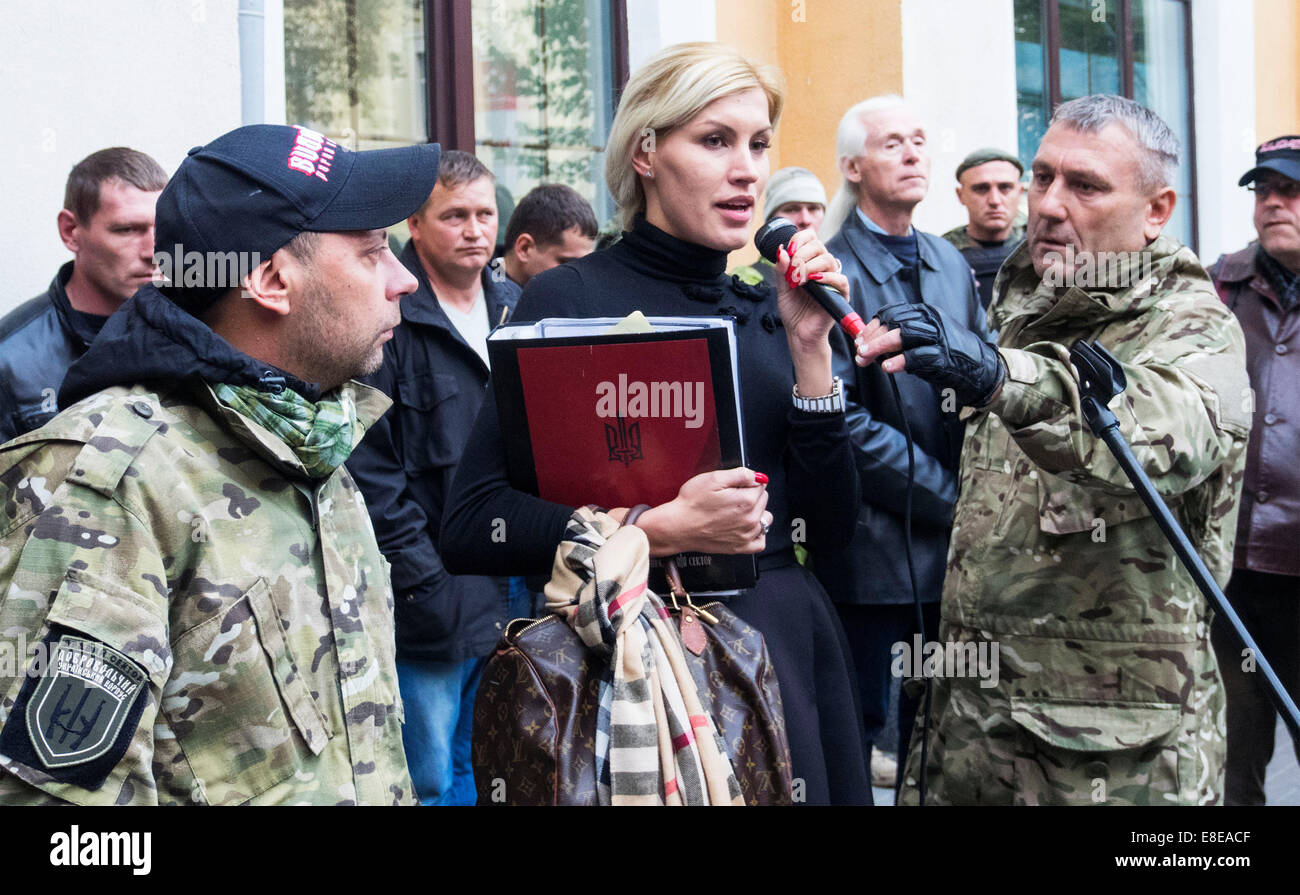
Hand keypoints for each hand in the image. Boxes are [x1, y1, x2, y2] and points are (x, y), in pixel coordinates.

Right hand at [631, 468, 772, 556]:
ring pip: (764, 518)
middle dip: (751, 495)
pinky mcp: (740, 547)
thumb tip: (758, 476)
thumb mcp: (713, 478)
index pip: (761, 485)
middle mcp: (750, 519)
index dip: (746, 482)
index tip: (734, 486)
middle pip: (763, 500)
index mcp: (746, 500)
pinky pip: (761, 542)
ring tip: (737, 512)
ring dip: (756, 513)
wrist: (677, 527)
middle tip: (730, 497)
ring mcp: (746, 535)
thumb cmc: (691, 503)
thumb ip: (741, 474)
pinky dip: (757, 534)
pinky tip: (746, 527)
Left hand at [775, 229, 851, 349]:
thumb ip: (781, 270)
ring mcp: (832, 280)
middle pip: (819, 246)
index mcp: (809, 262)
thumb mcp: (782, 288)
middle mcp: (822, 268)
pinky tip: (814, 281)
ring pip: (828, 260)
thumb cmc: (793, 310)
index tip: (789, 250)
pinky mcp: (840, 294)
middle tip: (791, 271)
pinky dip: (827, 277)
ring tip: (798, 280)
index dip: (800, 239)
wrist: (799, 333)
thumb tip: (781, 250)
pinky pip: (840, 279)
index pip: (811, 238)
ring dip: (810, 266)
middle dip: (802, 255)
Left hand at [855, 302, 1004, 407]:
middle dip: (872, 337)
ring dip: (880, 346)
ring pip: (903, 335)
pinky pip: (917, 356)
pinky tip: (887, 367)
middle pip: (894, 322)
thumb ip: (900, 339)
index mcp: (925, 313)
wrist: (981, 368)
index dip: (872, 326)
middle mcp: (932, 321)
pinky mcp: (943, 356)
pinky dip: (899, 361)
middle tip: (860, 351)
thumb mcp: (924, 339)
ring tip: (866, 357)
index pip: (892, 313)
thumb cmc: (948, 355)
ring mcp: (938, 337)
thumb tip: (869, 345)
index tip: (860, 339)